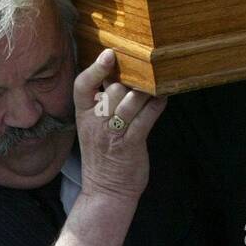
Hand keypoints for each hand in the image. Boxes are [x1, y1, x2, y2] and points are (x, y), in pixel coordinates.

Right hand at [75, 50, 165, 201]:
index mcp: (84, 115)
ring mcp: (113, 133)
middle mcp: (96, 122)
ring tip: (157, 81)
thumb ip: (102, 102)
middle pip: (113, 90)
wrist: (106, 191)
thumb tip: (117, 75)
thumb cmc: (103, 155)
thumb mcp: (93, 126)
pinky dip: (157, 105)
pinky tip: (164, 97)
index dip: (95, 68)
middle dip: (131, 79)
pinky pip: (146, 118)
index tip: (108, 54)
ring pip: (130, 101)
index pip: (82, 86)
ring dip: (146, 89)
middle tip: (146, 70)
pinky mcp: (131, 144)